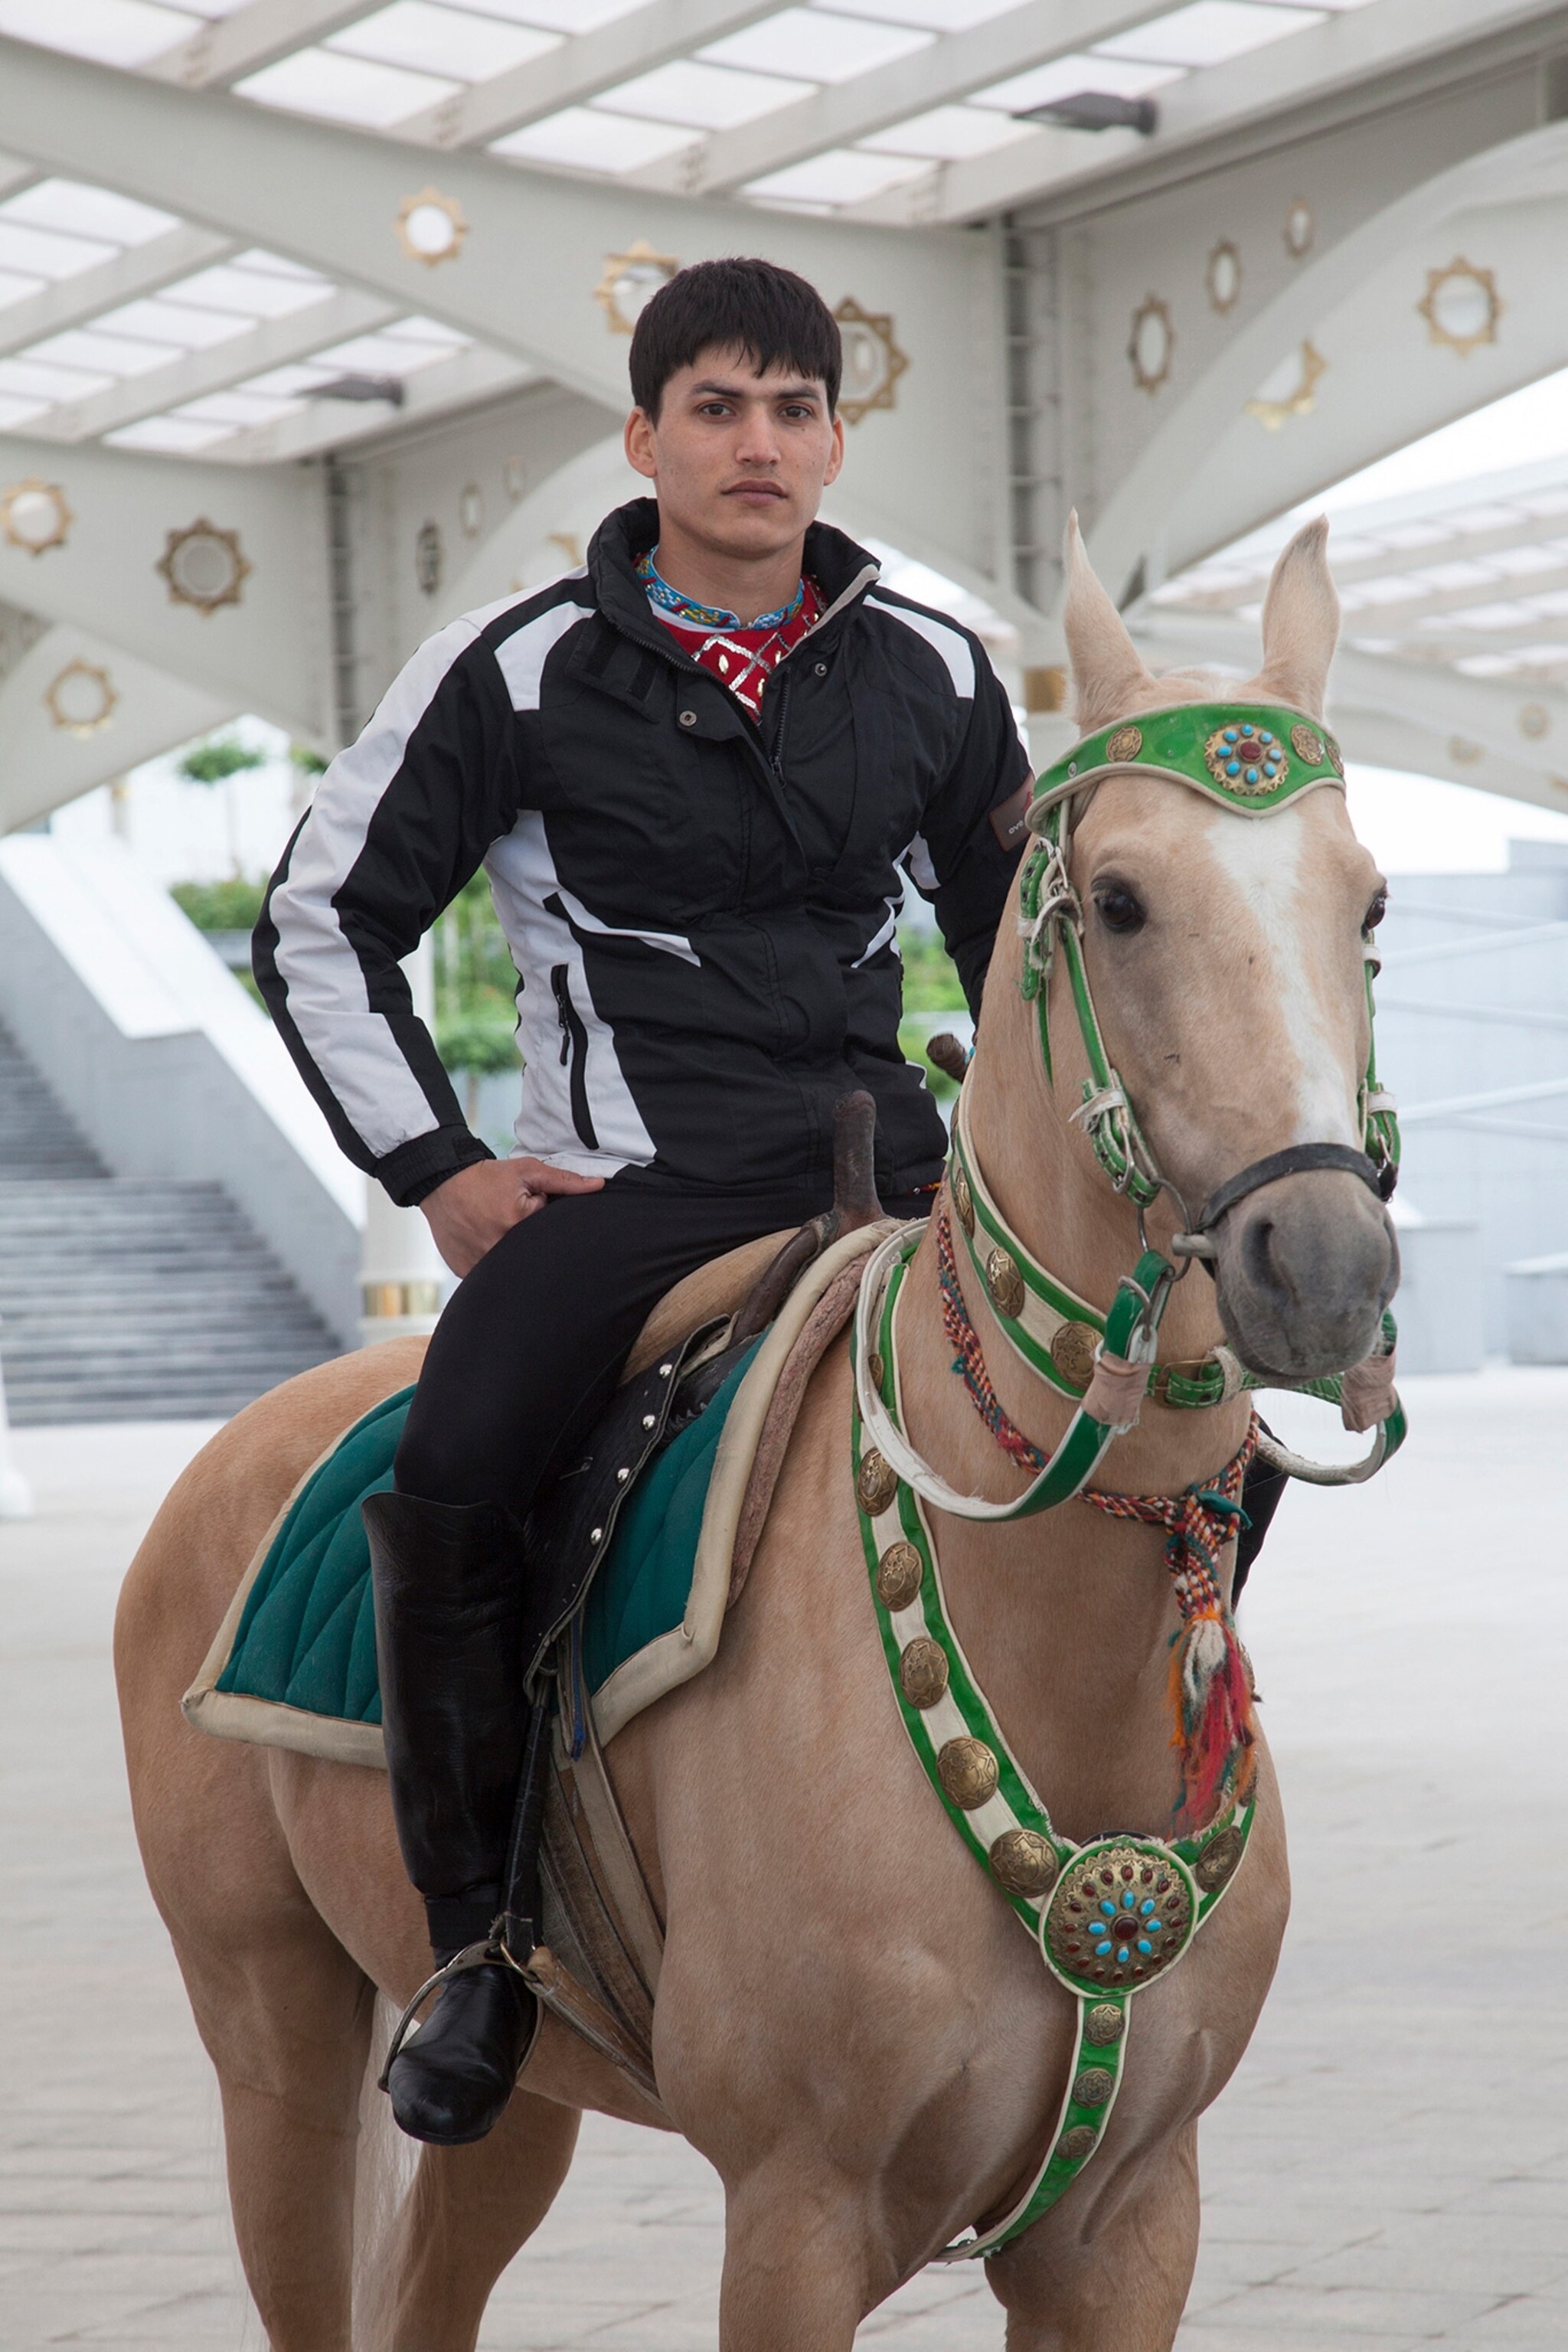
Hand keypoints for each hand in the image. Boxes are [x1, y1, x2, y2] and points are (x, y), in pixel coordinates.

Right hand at [421, 1157, 602, 1276]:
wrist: (442, 1183)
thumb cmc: (486, 1177)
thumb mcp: (527, 1171)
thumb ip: (564, 1181)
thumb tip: (598, 1185)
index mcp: (517, 1223)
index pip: (548, 1231)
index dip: (540, 1217)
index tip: (526, 1206)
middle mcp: (497, 1248)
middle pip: (530, 1253)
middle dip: (528, 1239)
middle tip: (506, 1216)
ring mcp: (479, 1262)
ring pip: (509, 1265)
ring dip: (510, 1253)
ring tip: (492, 1227)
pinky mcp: (465, 1270)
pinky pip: (487, 1273)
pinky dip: (489, 1261)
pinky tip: (480, 1240)